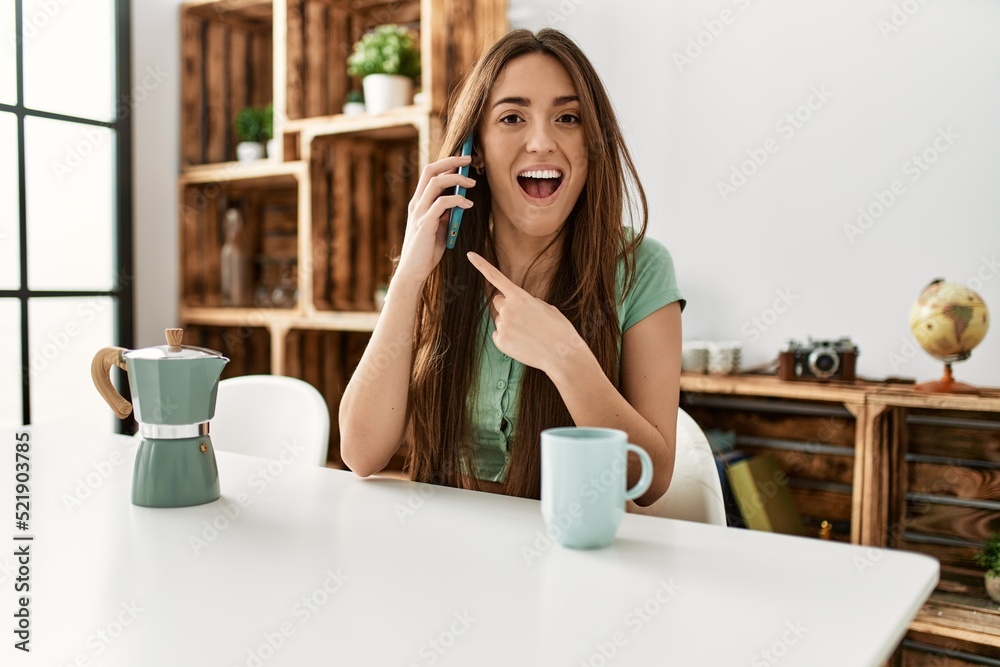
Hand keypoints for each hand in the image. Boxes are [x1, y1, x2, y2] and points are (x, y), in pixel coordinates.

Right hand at [394, 155, 475, 285]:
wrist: (414, 270)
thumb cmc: (427, 249)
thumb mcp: (438, 226)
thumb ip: (445, 211)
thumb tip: (459, 199)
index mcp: (419, 202)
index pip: (430, 173)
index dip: (446, 163)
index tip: (463, 159)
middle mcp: (417, 203)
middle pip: (430, 171)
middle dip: (451, 161)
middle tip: (469, 159)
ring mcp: (419, 212)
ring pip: (436, 183)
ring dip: (457, 179)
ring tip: (472, 183)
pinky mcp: (425, 224)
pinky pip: (441, 204)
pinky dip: (457, 200)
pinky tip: (468, 205)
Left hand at [467, 252, 586, 374]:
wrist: (562, 355)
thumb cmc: (558, 329)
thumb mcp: (546, 307)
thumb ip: (526, 302)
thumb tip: (515, 306)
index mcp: (520, 297)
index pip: (496, 277)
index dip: (481, 265)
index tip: (469, 254)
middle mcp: (507, 309)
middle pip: (498, 301)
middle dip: (507, 306)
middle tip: (524, 318)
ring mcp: (502, 326)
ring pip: (500, 320)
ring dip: (510, 324)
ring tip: (529, 334)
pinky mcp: (500, 341)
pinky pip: (498, 335)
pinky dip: (508, 338)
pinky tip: (523, 343)